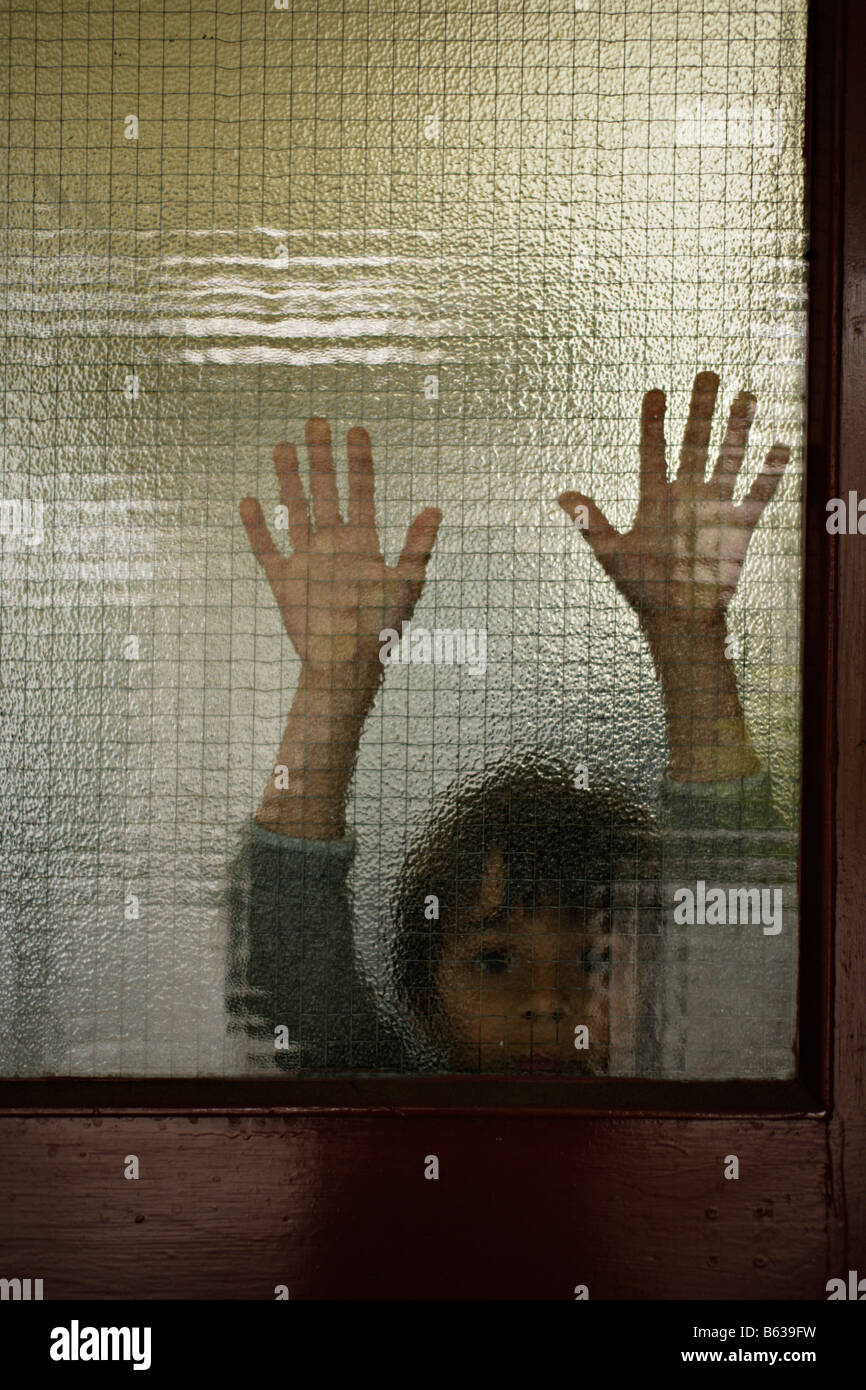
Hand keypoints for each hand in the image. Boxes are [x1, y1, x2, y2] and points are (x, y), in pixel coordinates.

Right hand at [240, 418, 442, 670]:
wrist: (347, 665)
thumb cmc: (381, 630)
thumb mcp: (407, 586)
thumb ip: (418, 547)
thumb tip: (434, 508)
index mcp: (364, 543)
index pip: (361, 492)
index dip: (359, 461)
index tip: (356, 429)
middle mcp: (333, 544)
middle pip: (326, 490)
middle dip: (322, 456)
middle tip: (316, 420)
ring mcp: (307, 559)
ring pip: (294, 509)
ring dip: (288, 479)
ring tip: (281, 446)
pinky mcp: (284, 581)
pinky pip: (266, 549)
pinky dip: (257, 527)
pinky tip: (248, 500)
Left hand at [558, 371, 790, 638]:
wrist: (678, 620)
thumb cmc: (642, 588)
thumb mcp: (612, 553)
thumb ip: (591, 522)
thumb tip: (561, 494)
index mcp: (655, 499)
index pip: (653, 451)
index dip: (653, 422)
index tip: (655, 391)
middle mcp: (686, 497)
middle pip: (694, 443)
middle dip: (701, 410)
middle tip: (707, 373)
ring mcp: (714, 509)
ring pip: (728, 460)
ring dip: (737, 430)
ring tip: (745, 396)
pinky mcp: (738, 528)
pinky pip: (757, 496)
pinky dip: (769, 474)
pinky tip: (780, 446)